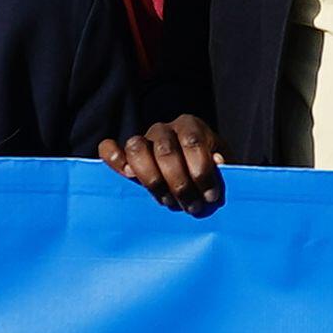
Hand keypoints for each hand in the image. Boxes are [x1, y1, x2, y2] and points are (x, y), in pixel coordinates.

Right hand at [99, 113, 224, 215]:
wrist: (191, 174)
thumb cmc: (209, 172)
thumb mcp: (223, 168)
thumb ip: (224, 166)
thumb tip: (218, 162)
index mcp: (191, 126)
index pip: (192, 142)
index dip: (201, 171)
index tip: (210, 196)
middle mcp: (164, 129)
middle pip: (165, 150)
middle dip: (179, 183)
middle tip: (191, 206)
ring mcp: (142, 140)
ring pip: (136, 148)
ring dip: (151, 180)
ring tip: (166, 201)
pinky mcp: (124, 154)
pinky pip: (108, 148)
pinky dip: (113, 160)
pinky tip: (126, 176)